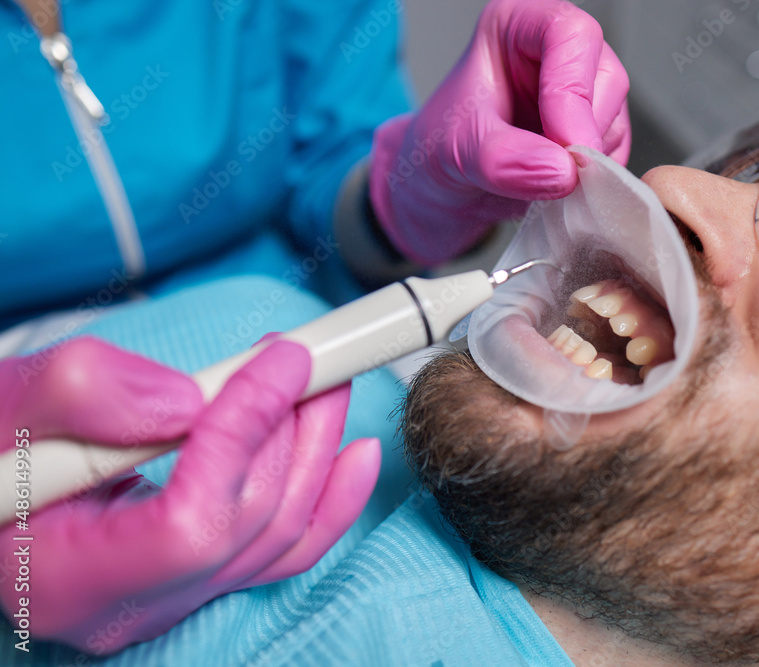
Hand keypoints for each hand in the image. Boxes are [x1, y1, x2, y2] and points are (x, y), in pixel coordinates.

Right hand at [0, 339, 380, 653]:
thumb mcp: (5, 405)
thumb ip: (86, 395)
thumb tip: (188, 402)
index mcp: (71, 580)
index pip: (194, 525)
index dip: (246, 437)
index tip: (280, 359)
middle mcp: (133, 607)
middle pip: (251, 524)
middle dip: (294, 430)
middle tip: (309, 358)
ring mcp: (171, 598)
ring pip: (279, 535)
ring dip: (315, 450)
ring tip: (324, 382)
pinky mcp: (196, 576)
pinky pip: (281, 549)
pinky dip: (327, 499)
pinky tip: (354, 453)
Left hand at [370, 0, 630, 264]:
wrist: (442, 191)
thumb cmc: (439, 151)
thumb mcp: (458, 152)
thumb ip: (504, 160)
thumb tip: (563, 171)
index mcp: (517, 27)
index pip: (570, 34)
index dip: (572, 91)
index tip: (562, 144)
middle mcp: (557, 51)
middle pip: (606, 78)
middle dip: (581, 134)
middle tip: (552, 175)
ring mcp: (582, 92)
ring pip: (615, 120)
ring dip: (588, 163)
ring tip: (539, 183)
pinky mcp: (595, 131)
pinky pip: (616, 155)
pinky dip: (593, 180)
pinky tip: (555, 189)